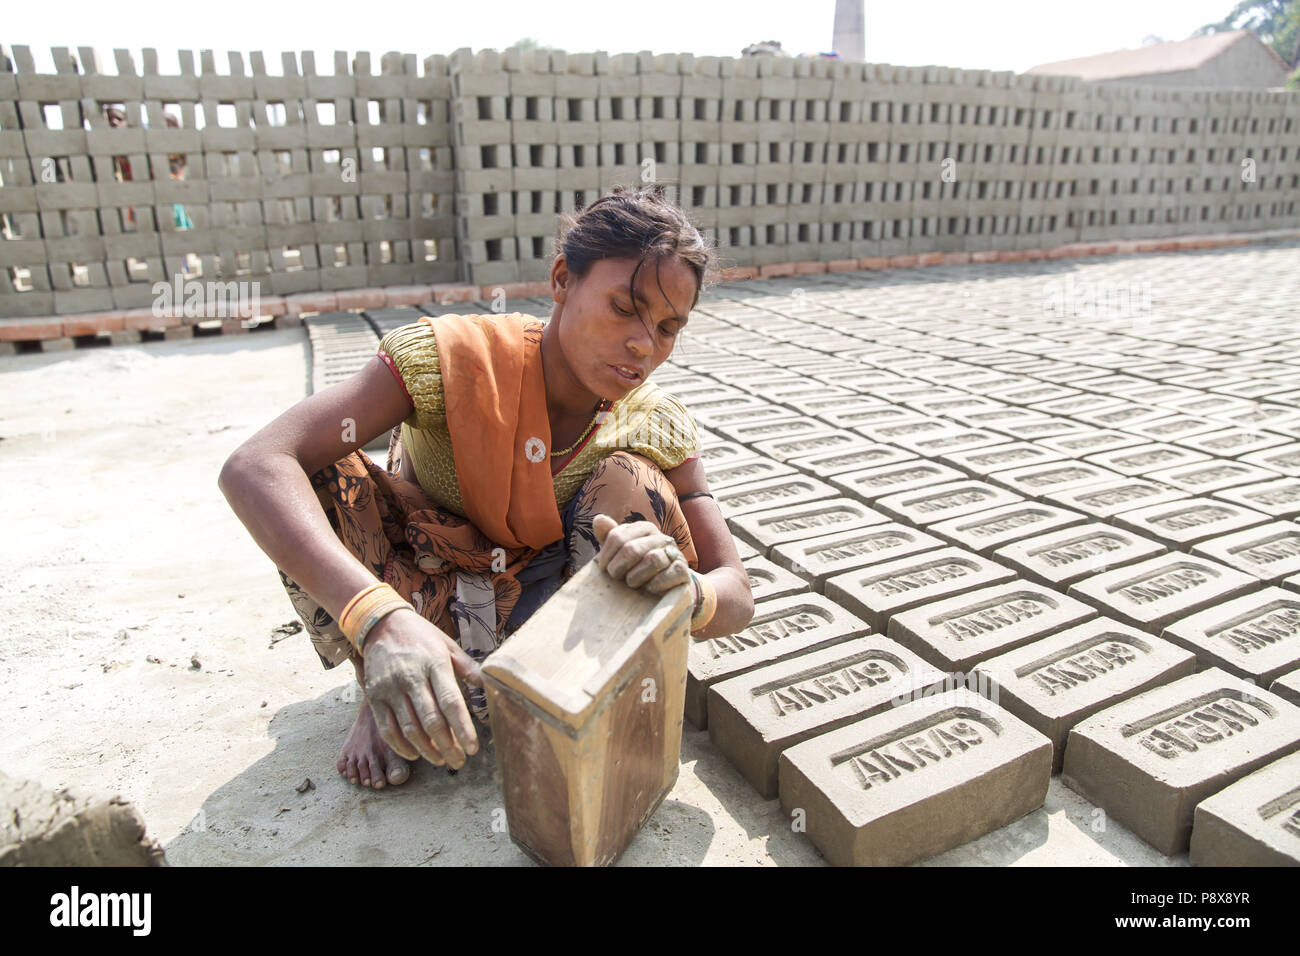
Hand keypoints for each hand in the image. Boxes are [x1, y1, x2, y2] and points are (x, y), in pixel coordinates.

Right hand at [360, 608, 482, 769]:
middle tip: (460, 761)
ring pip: (410, 729)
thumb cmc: (421, 637)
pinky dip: (402, 746)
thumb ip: (467, 667)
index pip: (451, 702)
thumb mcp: (447, 645)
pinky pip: (387, 729)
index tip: (472, 748)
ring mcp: (390, 688)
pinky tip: (416, 753)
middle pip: (431, 721)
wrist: (381, 624)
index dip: (463, 728)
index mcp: (434, 663)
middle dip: (448, 746)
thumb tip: (488, 685)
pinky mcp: (374, 697)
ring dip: (428, 750)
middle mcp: (411, 677)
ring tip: (442, 760)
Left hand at [592, 514, 691, 594]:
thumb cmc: (639, 569)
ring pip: (652, 559)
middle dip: (618, 567)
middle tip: (616, 578)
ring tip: (633, 583)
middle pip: (631, 548)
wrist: (669, 589)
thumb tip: (598, 519)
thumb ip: (609, 536)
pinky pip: (669, 574)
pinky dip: (655, 585)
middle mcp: (660, 537)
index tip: (603, 568)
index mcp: (644, 528)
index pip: (617, 536)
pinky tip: (649, 588)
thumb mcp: (621, 553)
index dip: (605, 555)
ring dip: (636, 577)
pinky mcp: (684, 570)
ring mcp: (675, 553)